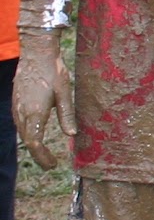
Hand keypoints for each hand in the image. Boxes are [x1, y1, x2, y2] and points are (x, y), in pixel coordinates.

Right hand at [14, 31, 75, 170]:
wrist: (35, 54)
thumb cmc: (53, 72)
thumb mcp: (65, 93)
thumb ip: (67, 115)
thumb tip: (72, 135)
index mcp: (35, 113)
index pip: (35, 144)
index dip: (43, 157)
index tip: (53, 165)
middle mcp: (22, 113)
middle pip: (28, 142)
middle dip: (39, 156)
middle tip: (50, 164)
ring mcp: (16, 108)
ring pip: (23, 133)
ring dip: (33, 146)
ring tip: (45, 154)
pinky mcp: (16, 103)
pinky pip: (20, 124)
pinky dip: (28, 134)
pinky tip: (36, 135)